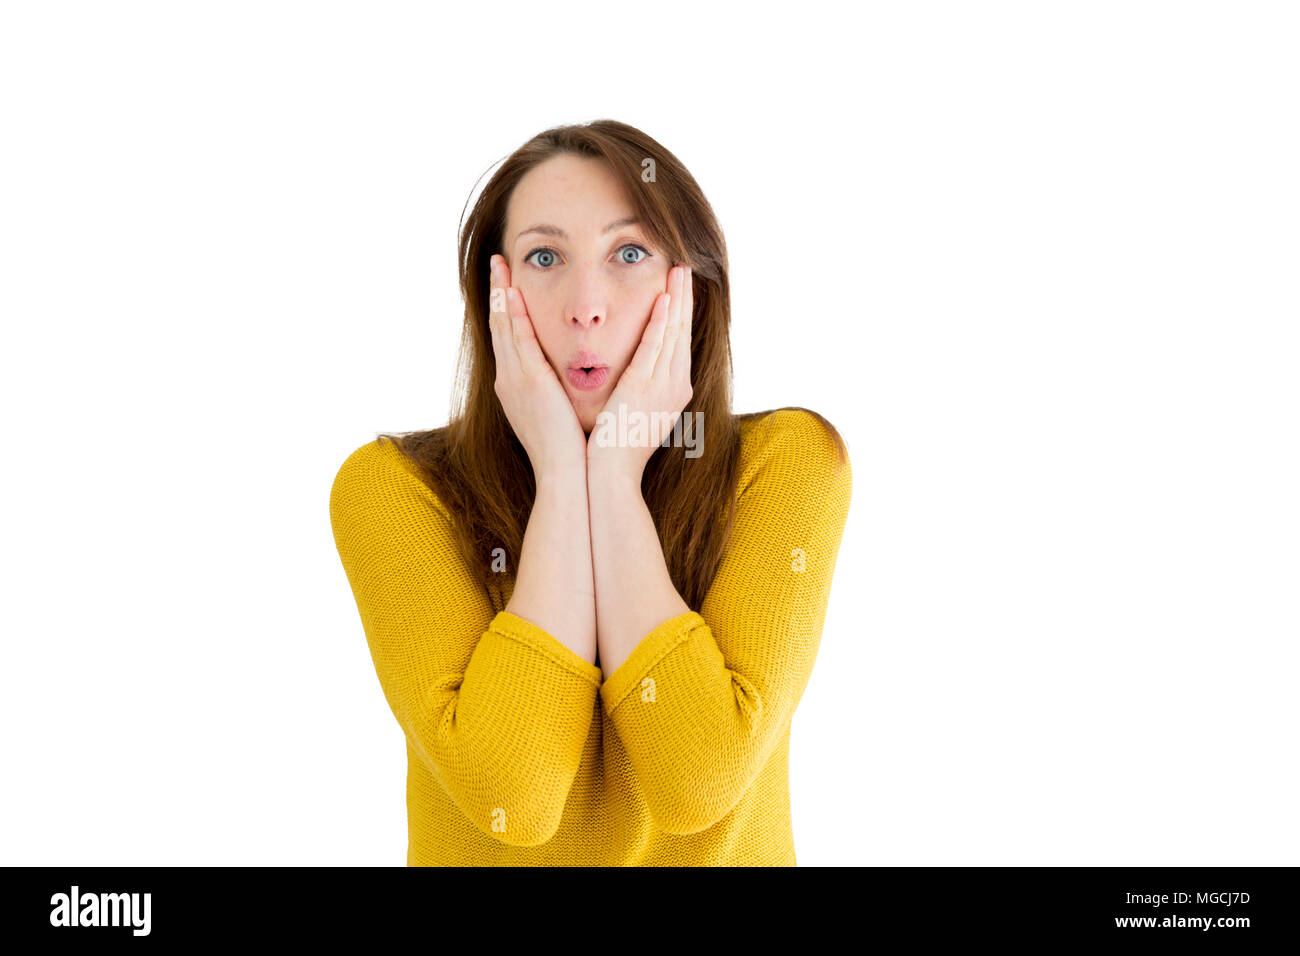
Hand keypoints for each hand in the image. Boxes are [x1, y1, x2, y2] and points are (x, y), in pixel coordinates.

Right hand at [488, 254, 587, 480]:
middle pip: (500, 326)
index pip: (509, 340)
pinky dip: (515, 313)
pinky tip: (513, 291)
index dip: (505, 310)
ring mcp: (516, 380)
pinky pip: (519, 339)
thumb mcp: (557, 415)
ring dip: (502, 293)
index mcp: (517, 387)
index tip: (506, 285)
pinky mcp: (530, 382)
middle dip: (497, 293)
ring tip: (500, 264)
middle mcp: (509, 379)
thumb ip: (556, 394)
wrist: (564, 476)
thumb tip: (565, 382)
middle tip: (497, 262)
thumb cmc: (567, 451)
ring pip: (504, 326)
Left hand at [587, 264, 693, 480]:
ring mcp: (663, 386)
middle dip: (685, 297)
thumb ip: (640, 390)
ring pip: (674, 332)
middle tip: (685, 266)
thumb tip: (636, 376)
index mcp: (674, 391)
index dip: (681, 312)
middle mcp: (675, 386)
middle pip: (683, 331)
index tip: (680, 287)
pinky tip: (665, 298)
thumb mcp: (636, 413)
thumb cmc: (617, 448)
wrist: (611, 475)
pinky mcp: (644, 387)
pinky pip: (656, 347)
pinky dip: (662, 321)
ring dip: (677, 298)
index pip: (679, 342)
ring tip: (680, 270)